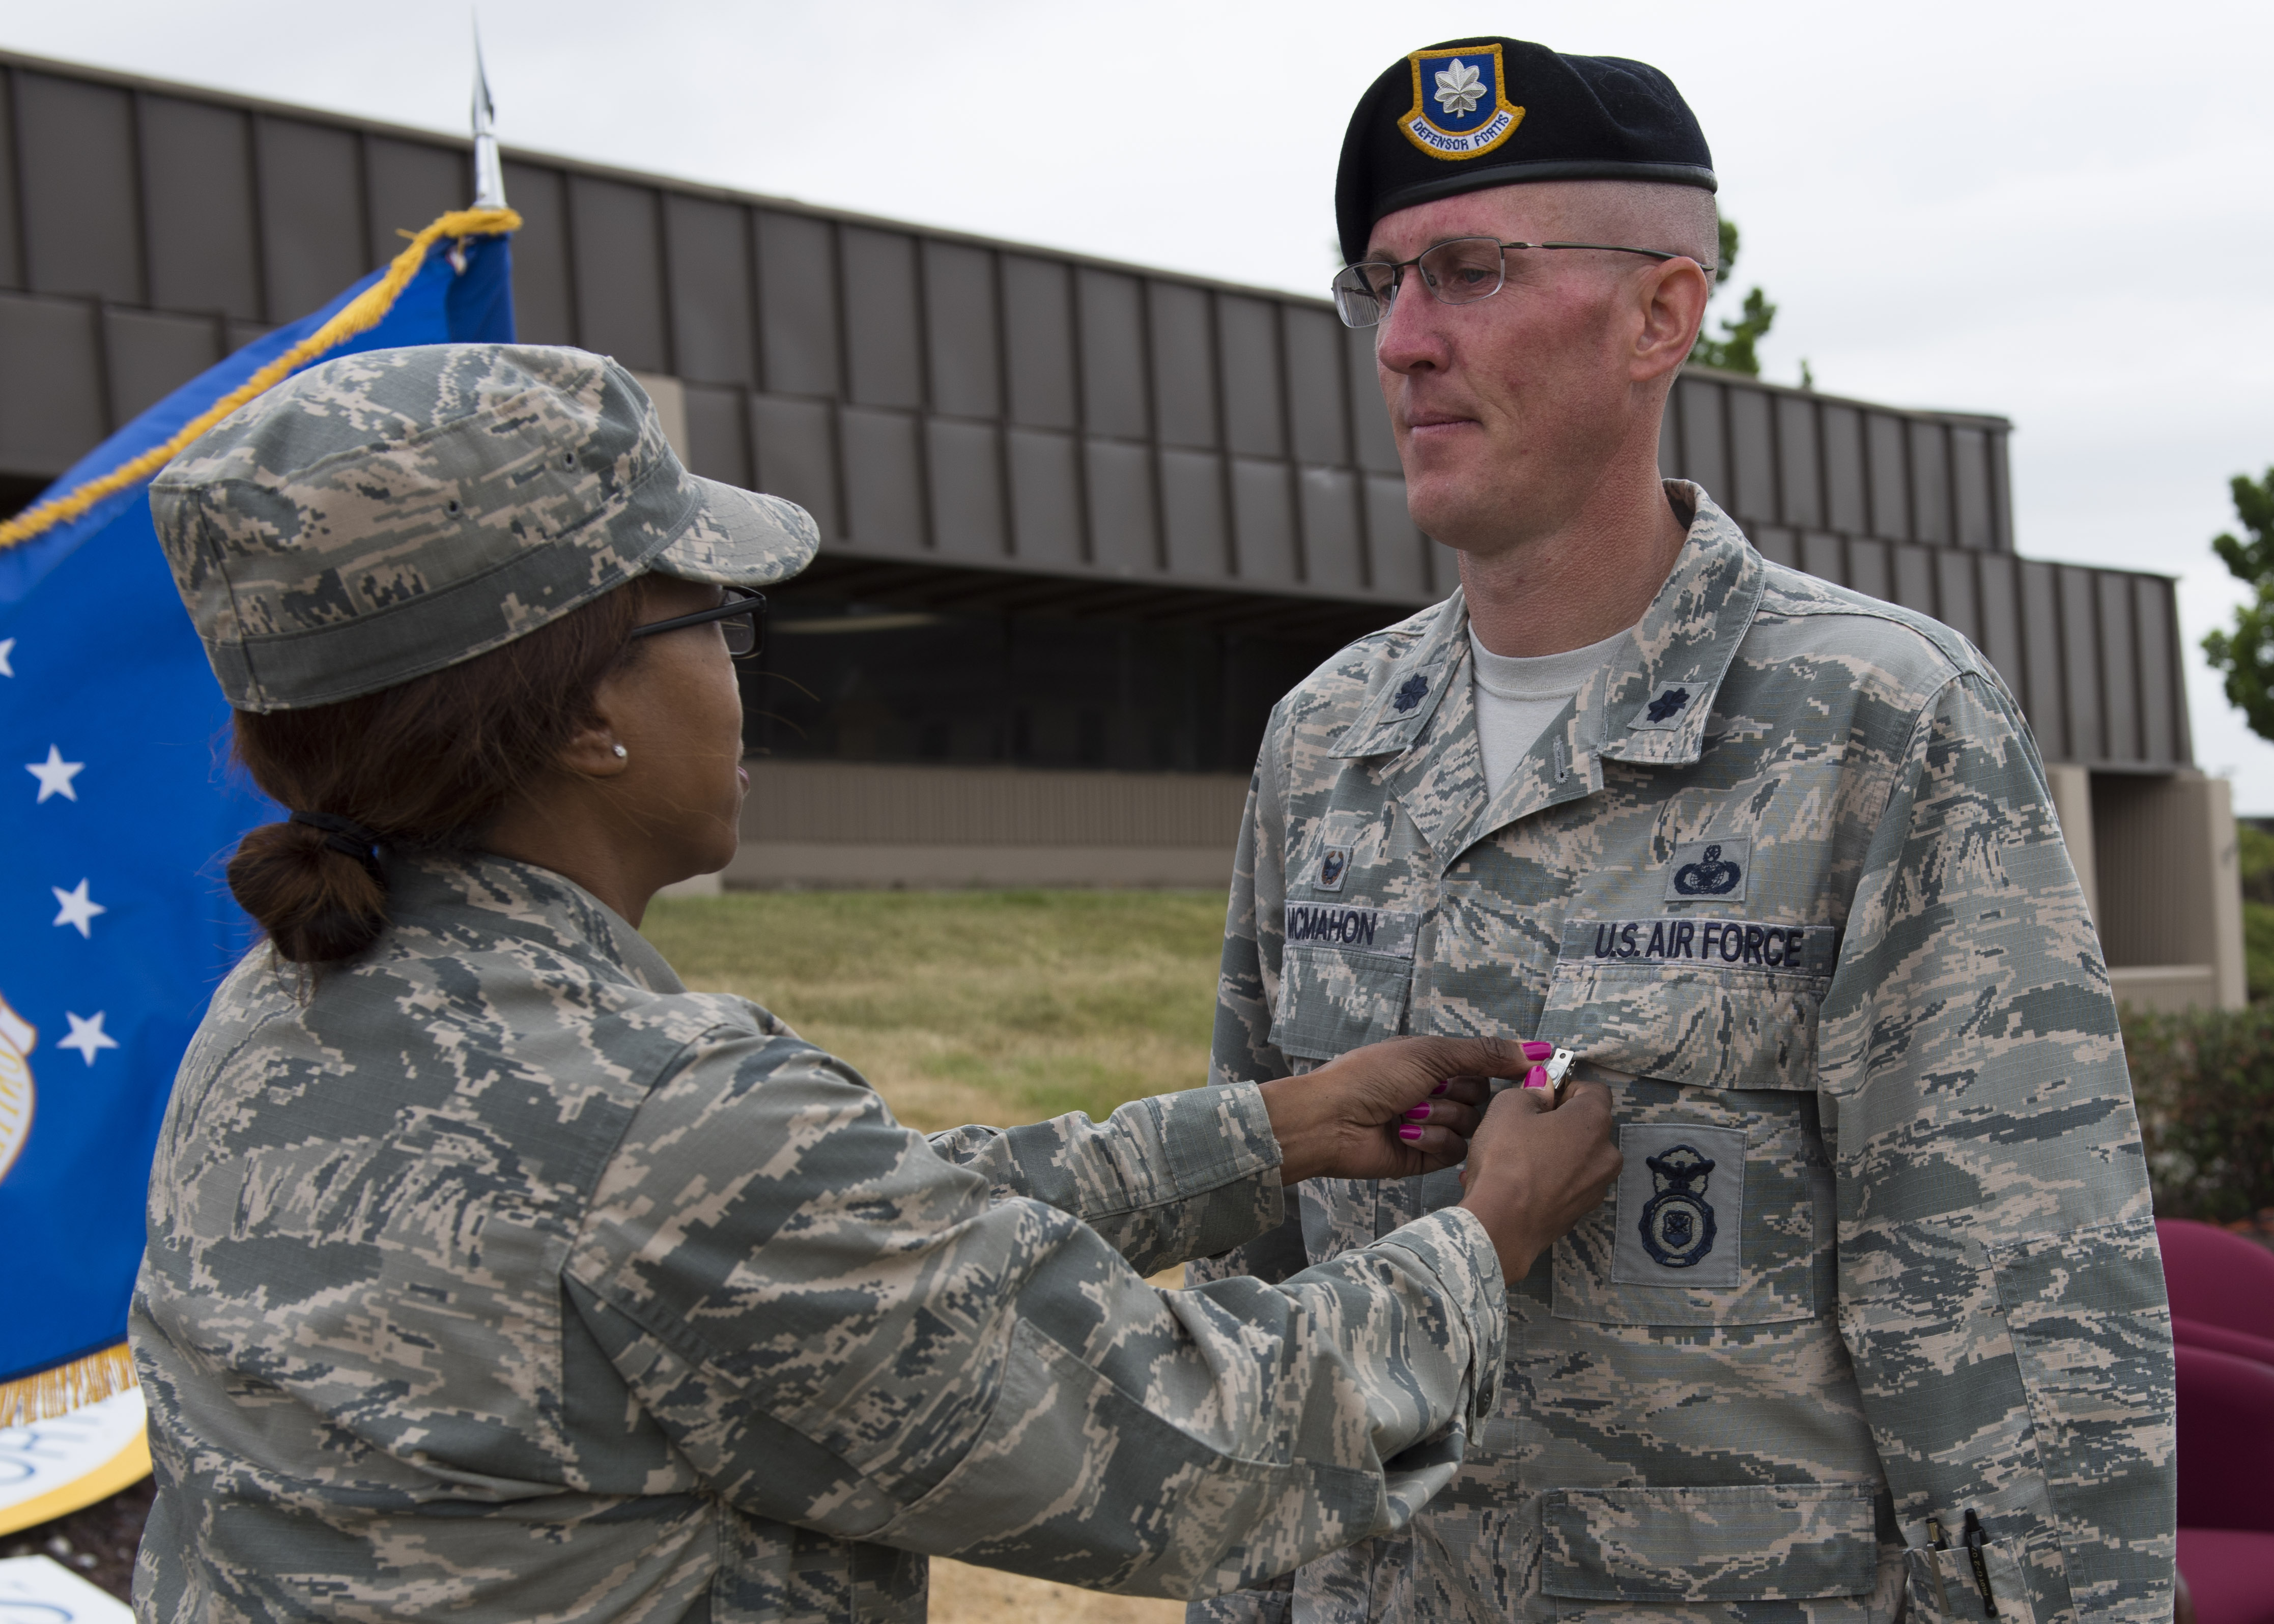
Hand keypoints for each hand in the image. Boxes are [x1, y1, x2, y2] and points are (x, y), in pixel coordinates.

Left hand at [1256, 1035, 1525, 1185]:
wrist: (1331, 1120)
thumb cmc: (1370, 1076)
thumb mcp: (1430, 1054)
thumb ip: (1484, 1054)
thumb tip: (1535, 1048)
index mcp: (1436, 1062)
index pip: (1487, 1064)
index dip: (1507, 1067)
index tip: (1535, 1068)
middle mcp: (1438, 1093)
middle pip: (1484, 1097)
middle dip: (1458, 1093)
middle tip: (1428, 1089)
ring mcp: (1433, 1125)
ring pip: (1471, 1125)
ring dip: (1441, 1116)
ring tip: (1408, 1112)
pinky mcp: (1427, 1156)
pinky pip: (1455, 1150)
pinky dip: (1433, 1140)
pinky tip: (1406, 1134)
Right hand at [1456, 1081, 1621, 1279]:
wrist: (1501, 1225)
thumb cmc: (1505, 1159)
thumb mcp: (1507, 1107)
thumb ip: (1532, 1090)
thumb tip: (1543, 1087)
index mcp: (1594, 1121)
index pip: (1595, 1090)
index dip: (1568, 1086)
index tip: (1543, 1094)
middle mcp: (1607, 1154)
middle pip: (1589, 1126)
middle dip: (1562, 1121)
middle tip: (1527, 1126)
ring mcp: (1597, 1187)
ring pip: (1579, 1157)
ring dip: (1556, 1152)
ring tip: (1518, 1159)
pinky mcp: (1581, 1212)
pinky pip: (1568, 1185)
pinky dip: (1550, 1179)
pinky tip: (1520, 1183)